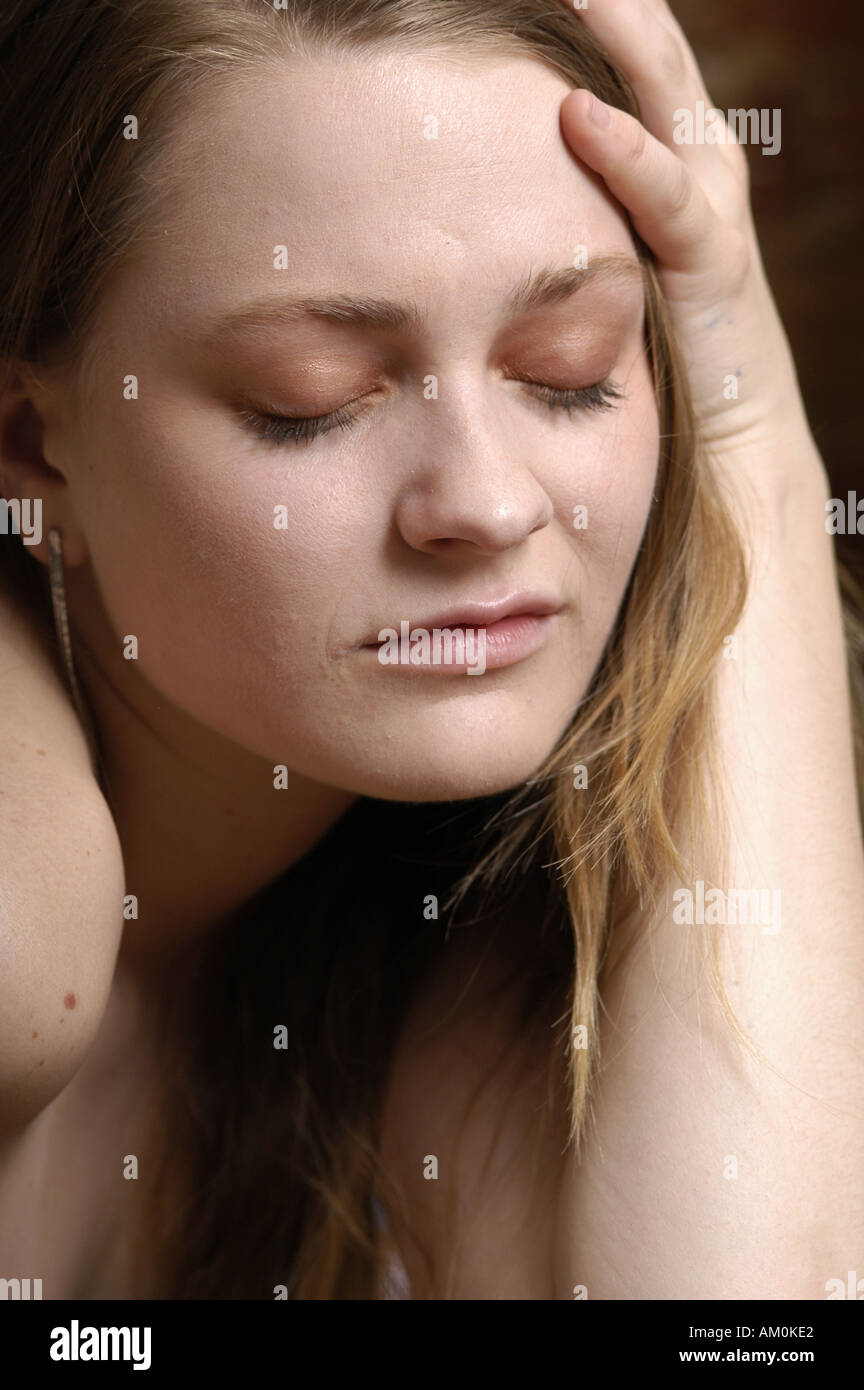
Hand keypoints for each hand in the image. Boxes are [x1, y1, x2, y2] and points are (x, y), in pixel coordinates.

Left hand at [556, 0, 819, 474]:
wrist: (726, 437)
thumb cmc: (641, 347)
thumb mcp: (590, 252)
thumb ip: (548, 208)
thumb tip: (451, 192)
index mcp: (663, 149)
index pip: (619, 52)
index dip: (581, 9)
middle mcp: (694, 158)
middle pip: (649, 46)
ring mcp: (710, 202)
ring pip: (667, 95)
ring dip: (621, 33)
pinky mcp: (713, 262)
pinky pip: (669, 198)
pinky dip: (627, 153)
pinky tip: (579, 113)